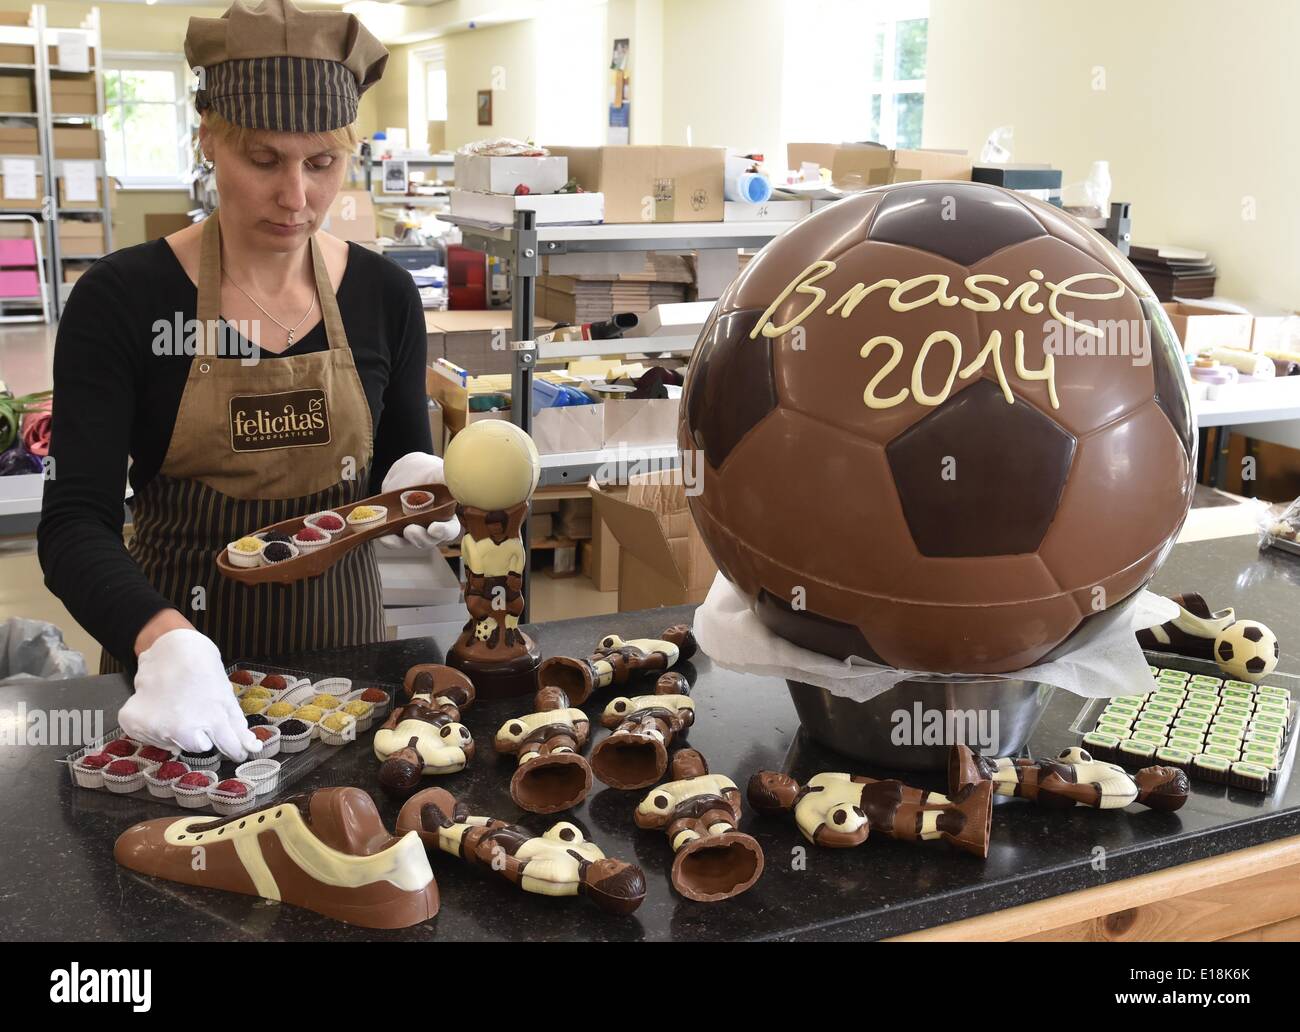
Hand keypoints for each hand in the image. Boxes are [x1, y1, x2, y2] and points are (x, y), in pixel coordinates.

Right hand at [120, 628, 261, 761]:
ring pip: (174, 744)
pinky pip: (149, 738)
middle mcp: (184, 728)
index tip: (238, 752)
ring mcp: (157, 727)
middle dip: (202, 735)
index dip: (235, 750)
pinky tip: (159, 708)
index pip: (229, 747)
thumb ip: (237, 724)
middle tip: (197, 712)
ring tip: (177, 707)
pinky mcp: (133, 722)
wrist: (171, 648)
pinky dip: (154, 726)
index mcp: (212, 719)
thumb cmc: (203, 670)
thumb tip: (253, 748)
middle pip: (199, 748)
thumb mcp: (226, 695)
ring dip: (177, 732)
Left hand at [376, 451, 460, 549]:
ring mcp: (415, 530)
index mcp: (448, 515)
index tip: (435, 528)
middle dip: (421, 537)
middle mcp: (432, 527)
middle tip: (411, 529)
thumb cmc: (428, 473)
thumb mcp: (437, 472)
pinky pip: (395, 540)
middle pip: (430, 540)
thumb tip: (460, 481)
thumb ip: (448, 478)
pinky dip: (389, 540)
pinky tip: (382, 536)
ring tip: (397, 531)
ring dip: (403, 541)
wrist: (407, 472)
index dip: (444, 532)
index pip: (450, 530)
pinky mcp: (399, 531)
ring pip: (411, 542)